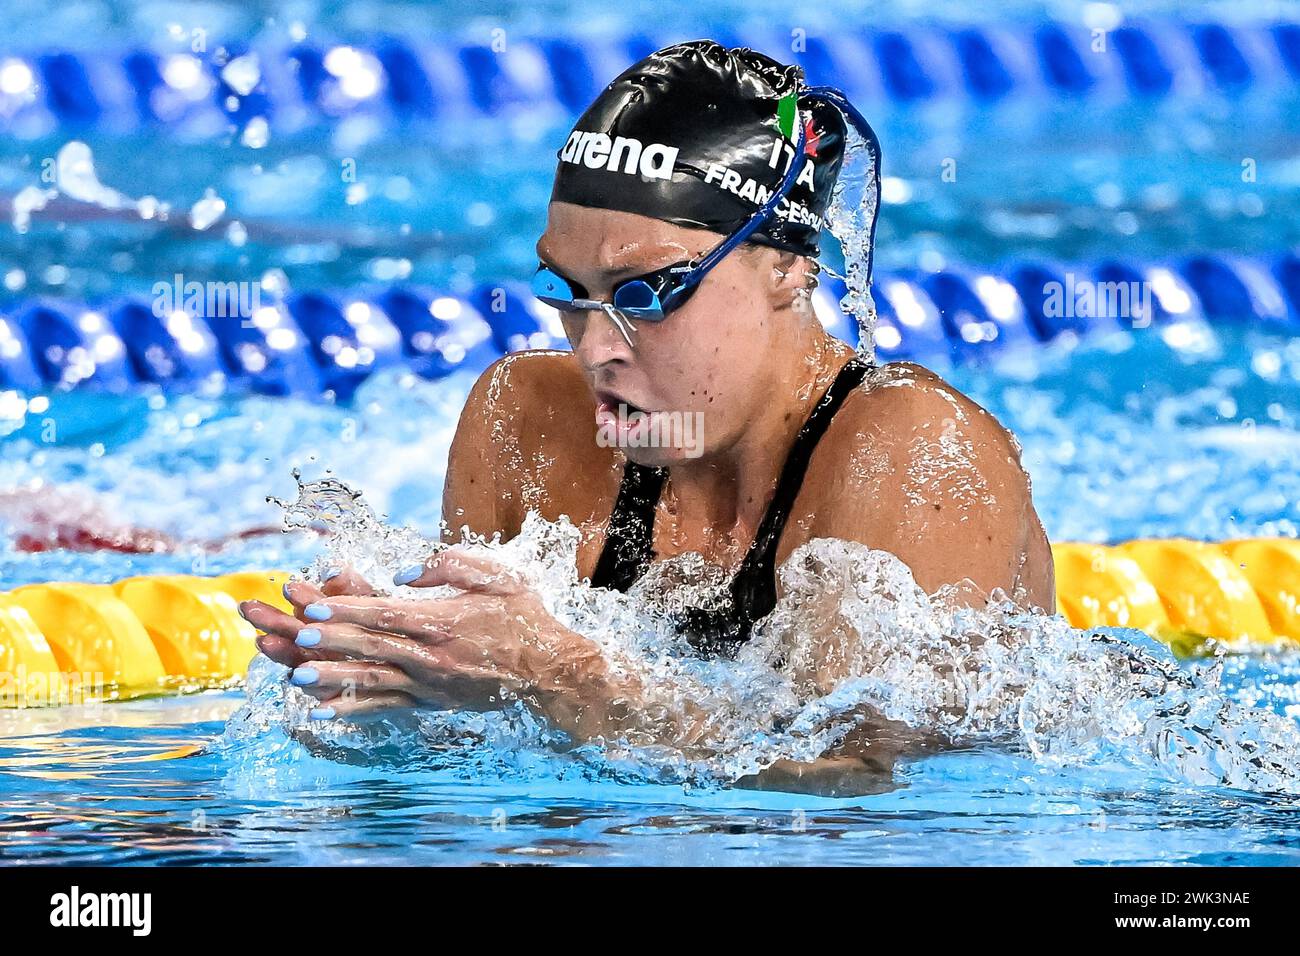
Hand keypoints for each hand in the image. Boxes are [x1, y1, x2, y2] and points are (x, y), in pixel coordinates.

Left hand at [238, 549, 618, 735]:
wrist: (551, 671)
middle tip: (290, 639)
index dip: (346, 609)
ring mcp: (430, 684)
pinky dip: (355, 708)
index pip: (384, 614)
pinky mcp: (433, 702)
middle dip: (327, 642)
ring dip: (332, 677)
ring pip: (373, 680)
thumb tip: (405, 572)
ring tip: (295, 677)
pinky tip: (326, 710)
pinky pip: (387, 705)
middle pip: (370, 647)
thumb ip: (450, 566)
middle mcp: (431, 656)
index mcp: (442, 622)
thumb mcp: (496, 577)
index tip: (312, 605)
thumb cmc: (524, 617)